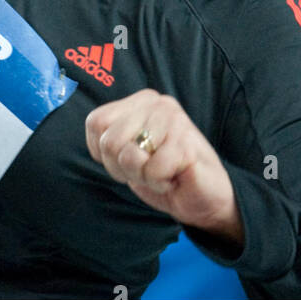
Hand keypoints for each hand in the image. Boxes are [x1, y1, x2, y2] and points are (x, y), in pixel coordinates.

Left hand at [85, 89, 244, 250]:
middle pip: (109, 141)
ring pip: (129, 156)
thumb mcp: (127, 154)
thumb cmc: (164, 175)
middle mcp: (156, 102)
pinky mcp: (186, 143)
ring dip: (143, 176)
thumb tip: (97, 131)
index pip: (95, 123)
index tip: (128, 160)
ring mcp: (173, 120)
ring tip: (162, 171)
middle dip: (123, 168)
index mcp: (139, 100)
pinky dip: (160, 183)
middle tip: (148, 169)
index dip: (104, 153)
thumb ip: (110, 138)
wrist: (205, 199)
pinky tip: (175, 176)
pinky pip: (153, 170)